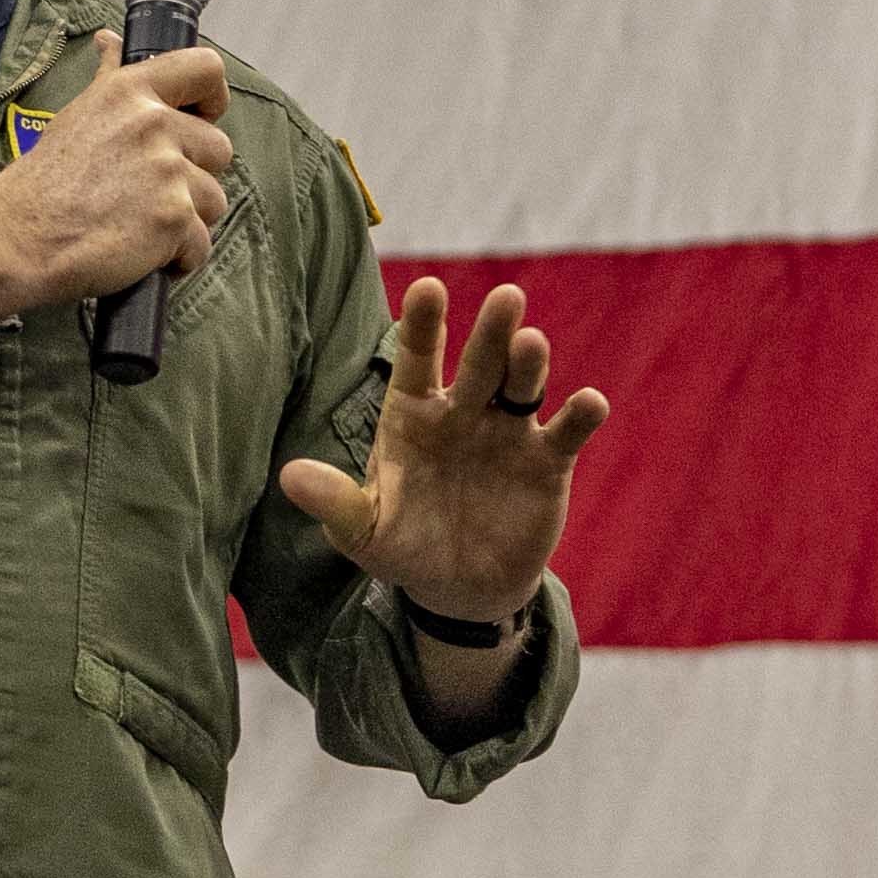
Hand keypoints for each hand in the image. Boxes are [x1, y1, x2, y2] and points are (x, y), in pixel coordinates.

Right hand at [0, 28, 231, 305]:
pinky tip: (142, 253)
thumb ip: (108, 78)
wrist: (20, 238)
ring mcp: (167, 171)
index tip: (202, 118)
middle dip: (194, 178)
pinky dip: (179, 259)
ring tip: (141, 227)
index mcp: (131, 91)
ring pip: (214, 200)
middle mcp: (154, 123)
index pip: (206, 68)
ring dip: (187, 221)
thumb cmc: (43, 184)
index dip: (213, 97)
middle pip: (218, 148)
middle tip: (149, 195)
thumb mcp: (77, 115)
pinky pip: (202, 244)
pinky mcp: (174, 218)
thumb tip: (110, 40)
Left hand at [275, 276, 606, 621]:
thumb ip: (336, 502)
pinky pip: (566, 433)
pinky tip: (589, 404)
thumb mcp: (365, 531)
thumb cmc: (405, 547)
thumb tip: (289, 476)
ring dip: (530, 364)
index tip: (428, 288)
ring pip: (522, 386)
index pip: (418, 360)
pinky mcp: (547, 462)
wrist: (461, 589)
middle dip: (492, 332)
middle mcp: (464, 411)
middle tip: (507, 298)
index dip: (424, 326)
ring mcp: (508, 432)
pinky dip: (580, 416)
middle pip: (480, 362)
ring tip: (532, 344)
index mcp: (415, 414)